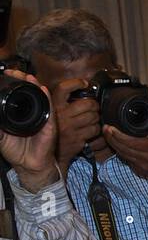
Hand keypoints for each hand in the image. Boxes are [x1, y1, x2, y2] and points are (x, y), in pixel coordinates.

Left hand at [0, 71, 58, 189]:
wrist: (28, 166)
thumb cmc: (17, 151)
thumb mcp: (0, 135)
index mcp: (21, 113)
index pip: (19, 94)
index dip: (14, 82)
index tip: (6, 73)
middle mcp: (33, 113)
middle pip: (30, 92)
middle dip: (24, 80)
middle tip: (15, 73)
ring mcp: (42, 118)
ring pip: (40, 97)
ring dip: (35, 86)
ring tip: (29, 77)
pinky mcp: (49, 125)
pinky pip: (50, 110)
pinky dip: (47, 99)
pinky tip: (42, 90)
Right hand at [51, 78, 103, 168]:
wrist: (50, 154)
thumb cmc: (54, 130)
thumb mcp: (51, 113)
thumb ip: (58, 101)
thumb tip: (62, 85)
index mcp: (54, 106)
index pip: (64, 88)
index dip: (76, 83)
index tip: (85, 83)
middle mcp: (61, 115)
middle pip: (88, 104)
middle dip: (94, 105)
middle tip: (94, 107)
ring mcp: (70, 127)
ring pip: (94, 117)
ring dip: (97, 118)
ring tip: (92, 119)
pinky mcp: (78, 138)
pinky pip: (95, 130)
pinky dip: (97, 129)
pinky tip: (92, 130)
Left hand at [103, 120, 147, 181]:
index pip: (130, 142)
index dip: (118, 135)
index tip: (110, 127)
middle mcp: (146, 158)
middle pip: (122, 148)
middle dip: (111, 138)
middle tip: (105, 128)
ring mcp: (141, 166)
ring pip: (121, 154)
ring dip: (113, 144)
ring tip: (108, 134)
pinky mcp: (137, 170)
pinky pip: (125, 159)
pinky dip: (119, 151)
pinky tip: (116, 143)